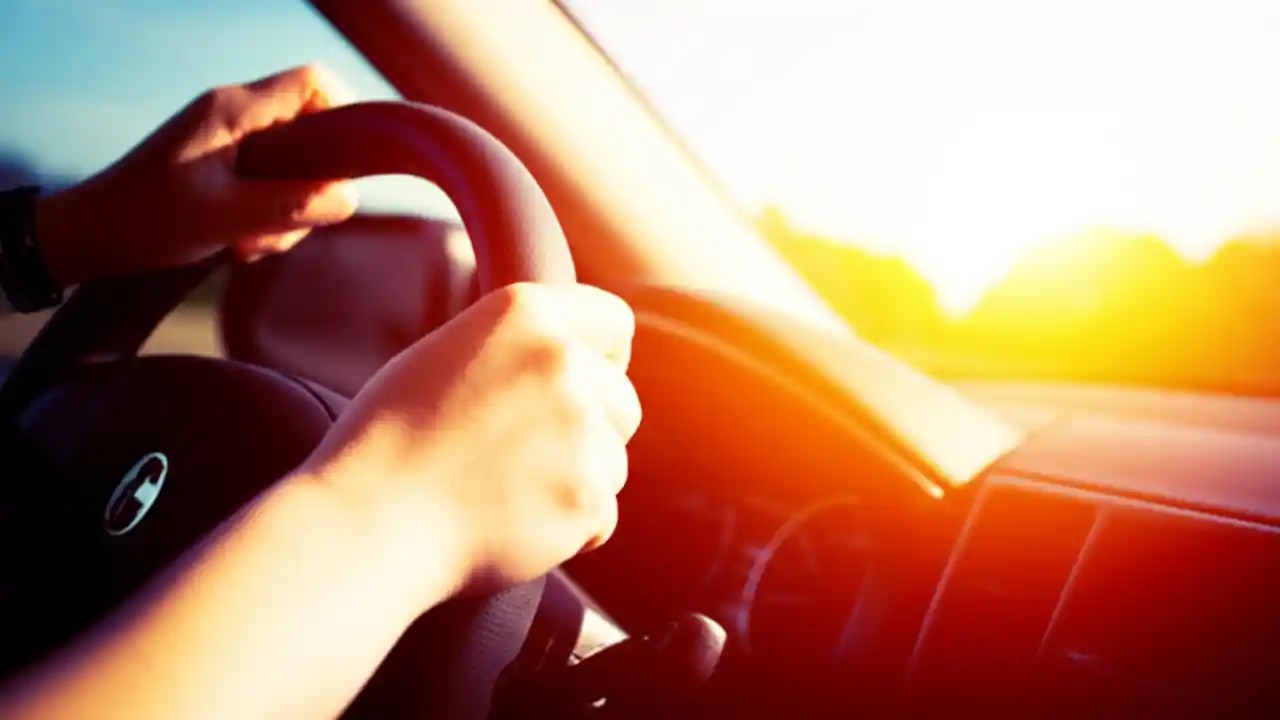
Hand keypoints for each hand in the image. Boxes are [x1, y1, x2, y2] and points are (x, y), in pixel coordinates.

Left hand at [35, 64, 357, 286]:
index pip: (314, 83)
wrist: (88, 236)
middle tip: (282, 226)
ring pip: (292, 168)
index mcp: (235, 111)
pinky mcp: (220, 166)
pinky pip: (268, 184)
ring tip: (249, 242)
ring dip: (285, 213)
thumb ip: (292, 206)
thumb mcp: (227, 219)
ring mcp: (227, 140)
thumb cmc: (147, 221)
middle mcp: (234, 115)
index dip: (341, 117)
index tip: (341, 169)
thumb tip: (349, 199)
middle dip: (309, 188)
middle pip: (310, 135)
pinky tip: (238, 242)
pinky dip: (265, 217)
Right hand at [298, 282, 640, 605]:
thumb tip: (571, 358)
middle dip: (593, 428)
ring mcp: (581, 431)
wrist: (369, 521)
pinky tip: (511, 525)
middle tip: (528, 455)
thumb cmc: (388, 442)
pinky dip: (567, 530)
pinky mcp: (588, 498)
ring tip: (506, 493)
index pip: (615, 321)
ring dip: (579, 482)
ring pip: (615, 461)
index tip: (580, 384)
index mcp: (526, 313)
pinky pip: (601, 516)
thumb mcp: (448, 354)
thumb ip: (517, 347)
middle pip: (623, 399)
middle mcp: (564, 362)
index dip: (601, 357)